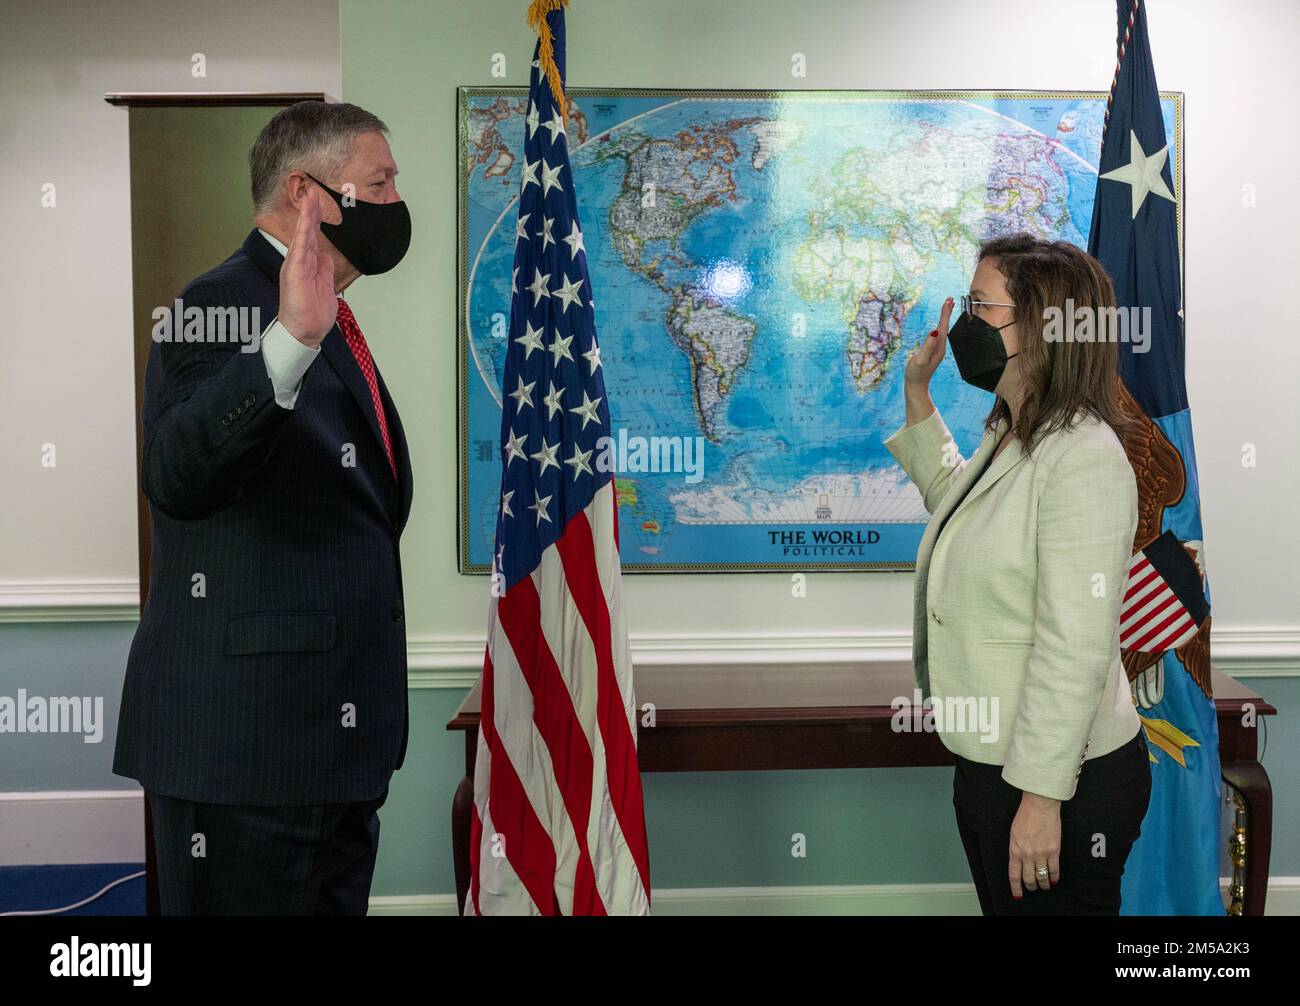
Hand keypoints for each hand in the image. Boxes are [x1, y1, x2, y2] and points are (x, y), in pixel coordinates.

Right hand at [278, 186, 337, 347]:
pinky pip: (300, 246)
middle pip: (305, 232)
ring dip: (307, 215)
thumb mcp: (326, 287)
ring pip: (302, 235)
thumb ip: (325, 270)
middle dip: (310, 212)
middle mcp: (299, 263)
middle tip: (314, 192)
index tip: (318, 205)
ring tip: (310, 197)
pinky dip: (304, 231)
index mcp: (307, 266)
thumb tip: (327, 257)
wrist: (305, 331)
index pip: (312, 239)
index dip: (315, 221)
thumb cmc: (313, 314)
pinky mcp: (294, 271)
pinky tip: (308, 218)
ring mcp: (295, 266)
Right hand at [904, 296, 952, 394]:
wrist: (916, 386)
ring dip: (945, 318)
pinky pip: (938, 334)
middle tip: (950, 299)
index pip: (943, 326)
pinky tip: (939, 325)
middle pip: (945, 326)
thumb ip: (928, 346)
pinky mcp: (933, 351)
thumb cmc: (916, 373)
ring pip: (943, 330)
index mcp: (939, 347)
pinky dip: (940, 325)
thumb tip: (934, 331)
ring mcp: (937, 349)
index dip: (945, 313)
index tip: (948, 301)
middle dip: (947, 312)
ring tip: (947, 307)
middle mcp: (941, 347)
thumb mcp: (921, 359)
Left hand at [1008, 790, 1060, 898]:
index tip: (1018, 894)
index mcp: (1015, 850)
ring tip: (1044, 886)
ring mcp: (1041, 854)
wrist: (1039, 806)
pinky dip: (1054, 877)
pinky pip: (1054, 870)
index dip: (1016, 887)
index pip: (1014, 874)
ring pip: (1042, 877)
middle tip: (1032, 888)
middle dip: (1030, 886)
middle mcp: (1027, 855)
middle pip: (1029, 879)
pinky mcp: (1053, 851)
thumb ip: (1016, 848)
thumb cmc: (1025, 816)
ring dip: (1043, 884)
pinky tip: (1054, 880)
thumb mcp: (1014, 834)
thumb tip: (1019, 861)